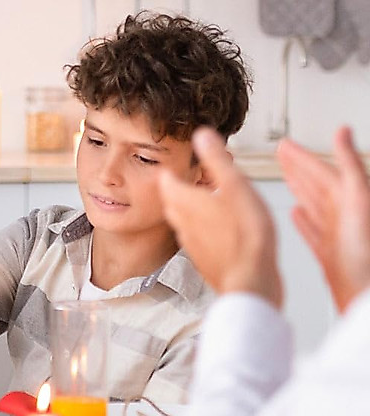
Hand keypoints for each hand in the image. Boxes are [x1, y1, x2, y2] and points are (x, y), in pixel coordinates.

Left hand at [158, 127, 282, 306]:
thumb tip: (201, 135)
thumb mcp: (234, 186)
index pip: (165, 179)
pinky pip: (199, 239)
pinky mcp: (205, 260)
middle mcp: (182, 222)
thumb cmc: (246, 236)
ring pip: (184, 220)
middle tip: (192, 180)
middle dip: (180, 188)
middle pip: (172, 200)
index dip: (172, 169)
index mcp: (184, 201)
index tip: (180, 163)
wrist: (251, 281)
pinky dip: (205, 230)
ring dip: (193, 210)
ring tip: (208, 202)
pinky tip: (221, 231)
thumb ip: (216, 160)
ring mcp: (192, 243)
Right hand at [278, 126, 369, 313]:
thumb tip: (344, 131)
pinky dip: (304, 222)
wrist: (368, 299)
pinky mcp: (331, 258)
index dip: (302, 156)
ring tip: (285, 177)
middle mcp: (345, 217)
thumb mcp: (359, 200)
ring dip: (299, 190)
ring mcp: (338, 237)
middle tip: (282, 154)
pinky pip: (314, 233)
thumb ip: (351, 165)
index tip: (286, 145)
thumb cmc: (367, 255)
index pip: (322, 171)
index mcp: (351, 200)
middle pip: (317, 185)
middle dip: (299, 168)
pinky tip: (297, 215)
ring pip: (315, 207)